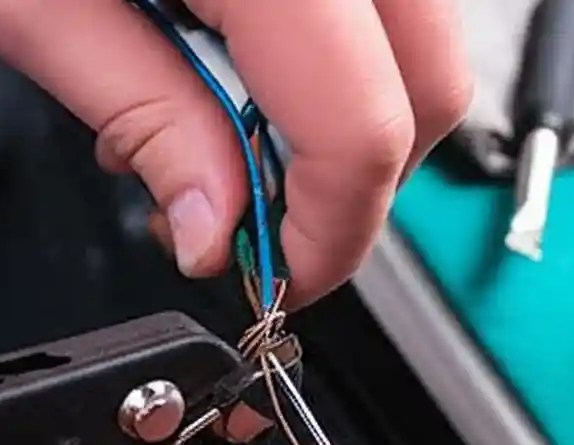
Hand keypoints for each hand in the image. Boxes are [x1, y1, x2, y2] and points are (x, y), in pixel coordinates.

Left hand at [0, 0, 471, 306]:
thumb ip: (141, 115)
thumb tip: (214, 222)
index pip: (362, 128)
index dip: (334, 233)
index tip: (285, 274)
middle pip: (431, 89)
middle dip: (355, 181)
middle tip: (262, 215)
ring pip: (425, 41)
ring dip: (352, 113)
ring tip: (226, 117)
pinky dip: (344, 49)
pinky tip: (249, 48)